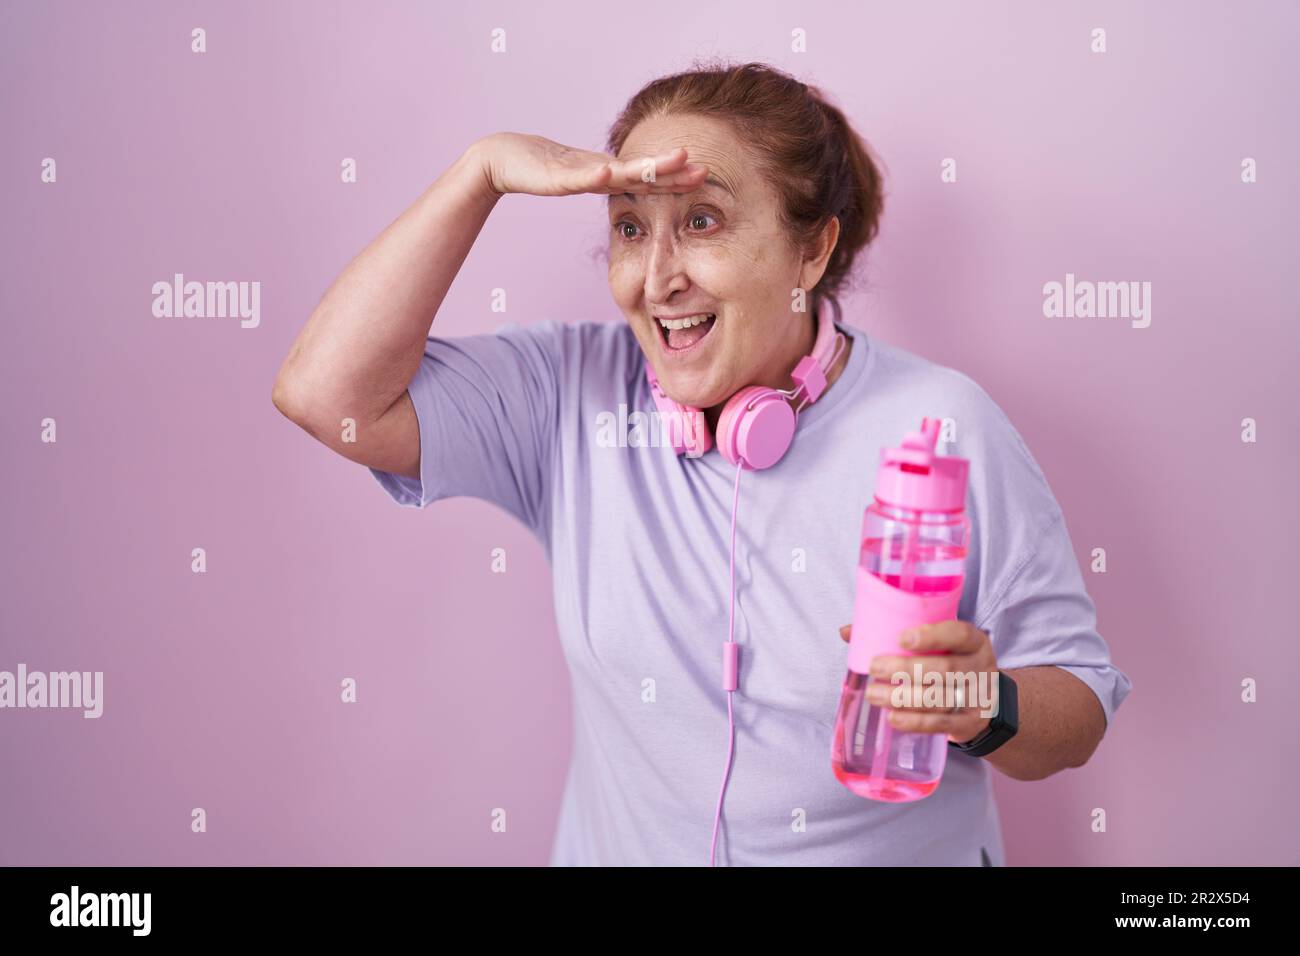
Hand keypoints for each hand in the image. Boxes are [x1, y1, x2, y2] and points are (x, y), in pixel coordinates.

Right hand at [472, 131, 708, 197]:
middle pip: (642, 171)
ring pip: (619, 171)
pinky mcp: (557, 175)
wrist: (501, 157)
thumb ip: (599, 182)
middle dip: (673, 170)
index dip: (675, 176)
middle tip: (704, 168)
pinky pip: (579, 177)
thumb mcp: (577, 180)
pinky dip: (595, 175)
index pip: (647, 177)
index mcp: (606, 173)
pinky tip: (609, 173)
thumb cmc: (538, 169)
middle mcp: (599, 169)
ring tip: (671, 163)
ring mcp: (580, 170)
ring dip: (646, 167)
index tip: (704, 174)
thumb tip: (620, 191)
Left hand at [839, 621, 999, 745]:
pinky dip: (914, 722)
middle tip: (874, 668)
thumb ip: (896, 632)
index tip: (902, 638)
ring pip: (939, 699)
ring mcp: (977, 698)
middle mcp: (979, 668)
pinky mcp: (969, 723)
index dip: (932, 636)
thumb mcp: (937, 643)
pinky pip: (940, 724)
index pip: (959, 634)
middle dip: (905, 669)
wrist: (986, 699)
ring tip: (874, 694)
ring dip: (903, 698)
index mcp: (973, 642)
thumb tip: (848, 631)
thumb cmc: (950, 661)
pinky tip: (892, 717)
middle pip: (944, 669)